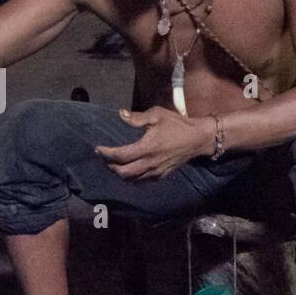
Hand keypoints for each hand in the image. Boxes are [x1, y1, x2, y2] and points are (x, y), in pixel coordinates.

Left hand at [95, 107, 211, 179]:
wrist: (198, 138)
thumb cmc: (177, 124)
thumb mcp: (157, 115)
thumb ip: (137, 117)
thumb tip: (120, 114)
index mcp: (147, 148)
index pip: (120, 156)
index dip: (106, 154)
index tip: (98, 149)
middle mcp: (150, 163)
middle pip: (123, 173)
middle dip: (110, 166)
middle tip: (104, 158)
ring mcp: (156, 171)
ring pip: (132, 179)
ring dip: (120, 173)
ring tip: (113, 164)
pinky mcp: (162, 175)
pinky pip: (142, 181)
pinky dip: (132, 177)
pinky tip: (128, 169)